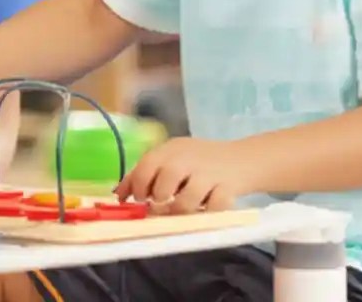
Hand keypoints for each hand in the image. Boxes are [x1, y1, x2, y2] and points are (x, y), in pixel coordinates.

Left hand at [114, 137, 248, 214]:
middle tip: (162, 203)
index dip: (137, 188)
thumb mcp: (171, 159)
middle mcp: (188, 158)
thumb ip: (144, 174)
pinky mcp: (228, 188)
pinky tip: (208, 205)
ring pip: (185, 203)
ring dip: (180, 210)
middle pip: (163, 185)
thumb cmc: (199, 162)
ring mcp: (209, 173)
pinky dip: (207, 212)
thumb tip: (118, 194)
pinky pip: (212, 209)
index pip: (144, 168)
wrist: (244, 158)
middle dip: (159, 200)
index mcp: (171, 149)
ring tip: (184, 206)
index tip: (140, 199)